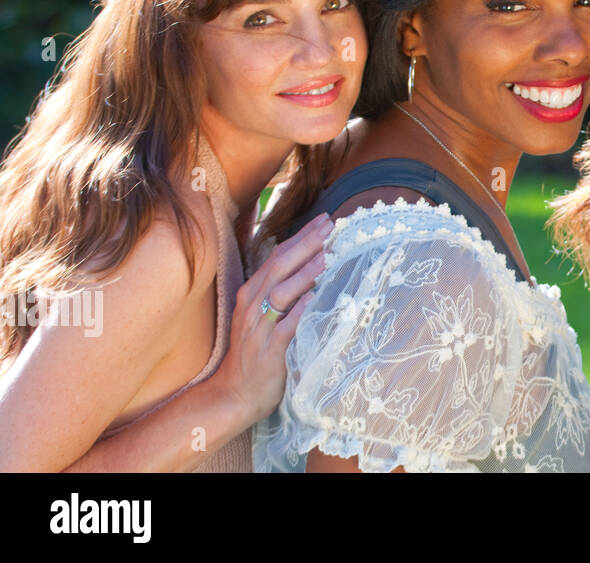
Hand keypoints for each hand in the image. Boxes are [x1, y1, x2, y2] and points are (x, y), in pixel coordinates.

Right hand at [210, 212, 331, 423]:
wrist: (235, 393)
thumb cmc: (256, 351)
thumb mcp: (265, 315)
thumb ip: (283, 291)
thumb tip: (314, 264)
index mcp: (252, 293)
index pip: (278, 256)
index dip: (301, 237)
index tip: (324, 220)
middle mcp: (252, 305)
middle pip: (279, 267)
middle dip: (306, 245)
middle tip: (330, 226)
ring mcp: (258, 327)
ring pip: (281, 293)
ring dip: (305, 274)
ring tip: (328, 257)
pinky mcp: (268, 351)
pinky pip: (285, 328)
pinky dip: (300, 312)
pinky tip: (315, 300)